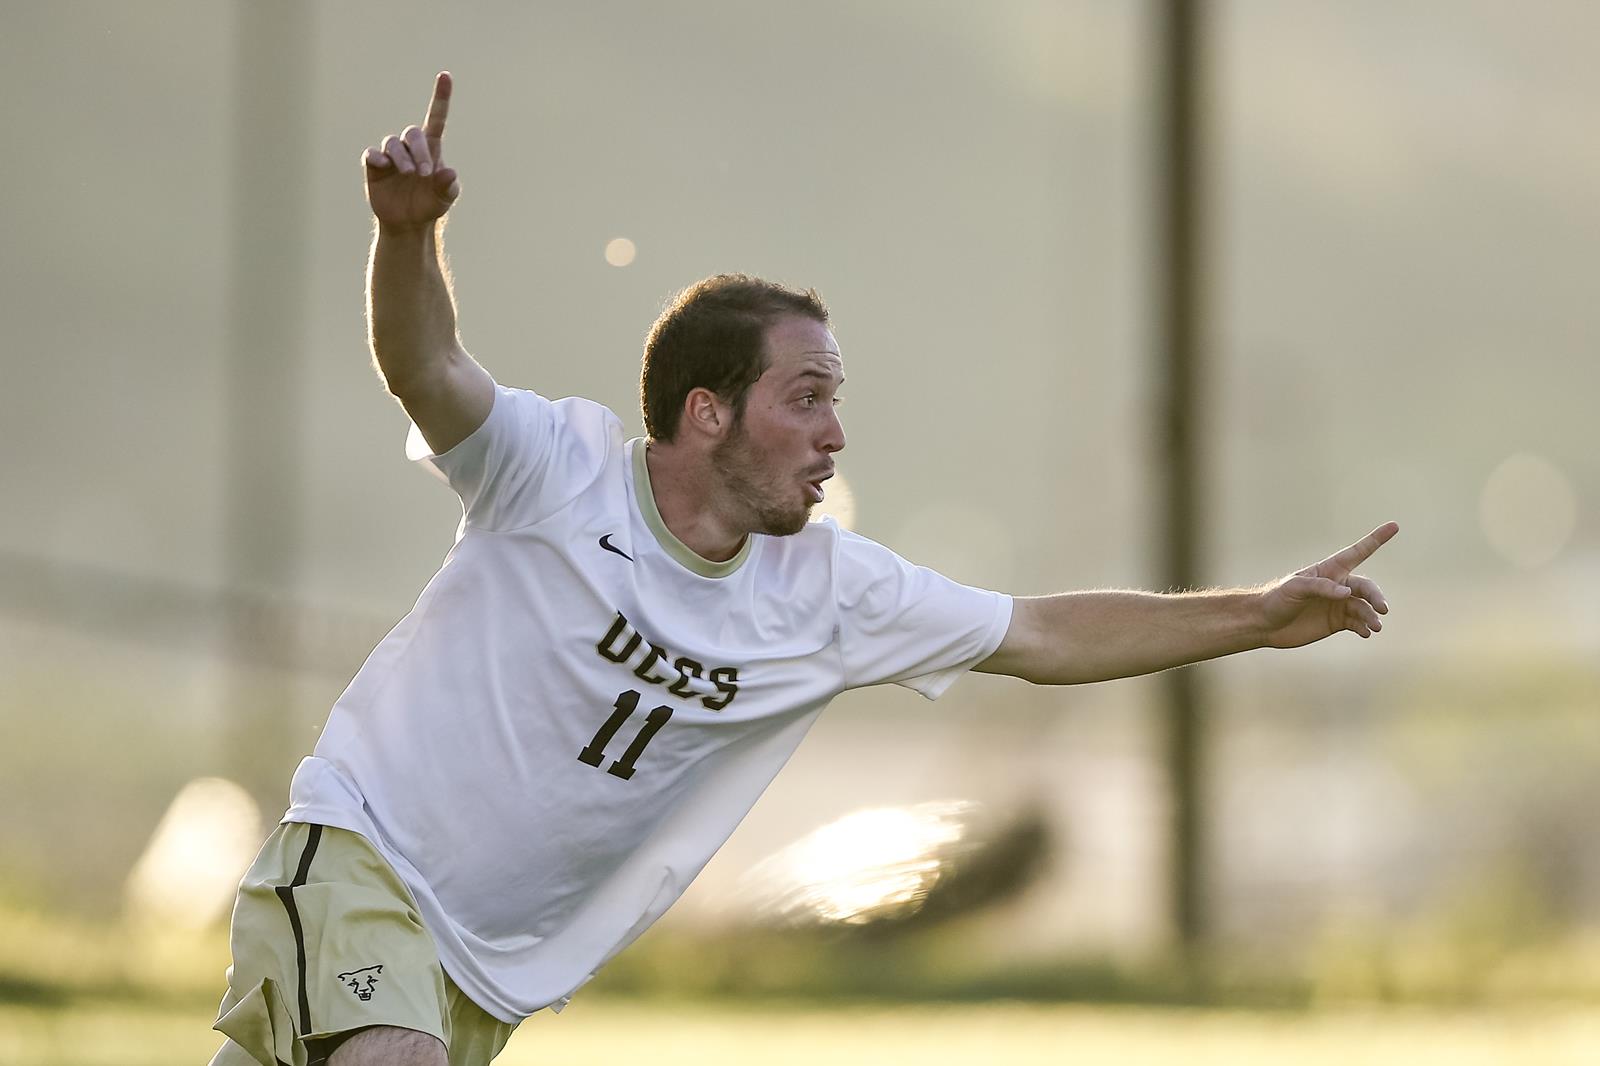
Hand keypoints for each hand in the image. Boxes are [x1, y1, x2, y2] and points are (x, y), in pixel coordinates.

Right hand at [363, 72, 459, 228]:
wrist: (409, 223)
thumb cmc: (430, 205)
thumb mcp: (444, 198)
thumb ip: (448, 186)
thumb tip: (450, 173)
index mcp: (431, 149)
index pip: (436, 118)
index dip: (440, 97)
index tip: (445, 75)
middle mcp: (410, 148)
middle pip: (412, 134)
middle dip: (419, 151)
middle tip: (424, 173)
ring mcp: (391, 156)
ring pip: (392, 143)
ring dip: (401, 157)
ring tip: (408, 174)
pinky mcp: (374, 167)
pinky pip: (372, 154)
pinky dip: (377, 157)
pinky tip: (384, 165)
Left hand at [1260, 522, 1397, 648]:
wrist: (1264, 624)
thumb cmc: (1276, 598)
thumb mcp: (1295, 588)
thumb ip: (1321, 587)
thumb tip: (1347, 593)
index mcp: (1329, 570)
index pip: (1357, 552)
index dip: (1376, 539)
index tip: (1394, 525)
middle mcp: (1338, 586)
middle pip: (1366, 587)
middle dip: (1376, 596)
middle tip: (1382, 608)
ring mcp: (1339, 605)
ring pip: (1364, 608)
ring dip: (1371, 616)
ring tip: (1374, 627)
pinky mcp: (1337, 622)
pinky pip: (1358, 623)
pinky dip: (1364, 627)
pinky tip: (1365, 633)